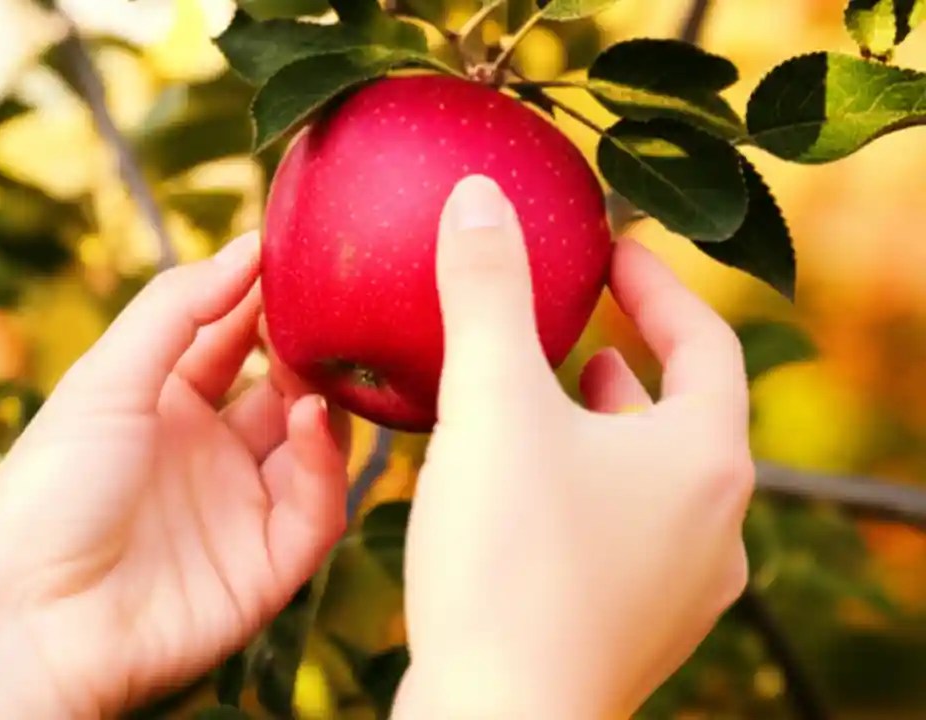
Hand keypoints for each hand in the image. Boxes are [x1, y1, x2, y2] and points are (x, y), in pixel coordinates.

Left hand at [0, 233, 350, 718]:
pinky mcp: (269, 565)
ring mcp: (240, 508)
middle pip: (282, 386)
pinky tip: (310, 420)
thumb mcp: (105, 378)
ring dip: (323, 399)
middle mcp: (207, 453)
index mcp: (160, 404)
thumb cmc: (47, 494)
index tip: (299, 252)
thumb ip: (177, 308)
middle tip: (328, 307)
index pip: (231, 336)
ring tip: (321, 364)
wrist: (31, 622)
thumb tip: (246, 243)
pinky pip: (317, 507)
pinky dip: (323, 461)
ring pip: (313, 444)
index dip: (263, 296)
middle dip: (306, 346)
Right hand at [394, 177, 752, 718]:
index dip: (659, 287)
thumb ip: (487, 293)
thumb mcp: (491, 405)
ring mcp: (677, 591)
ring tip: (556, 402)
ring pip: (654, 483)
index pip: (705, 344)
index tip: (613, 253)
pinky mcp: (628, 632)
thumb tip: (482, 195)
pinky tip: (519, 491)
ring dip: (608, 431)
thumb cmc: (510, 563)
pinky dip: (583, 490)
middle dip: (634, 365)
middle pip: (688, 418)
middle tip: (583, 329)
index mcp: (704, 460)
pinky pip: (621, 535)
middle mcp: (713, 529)